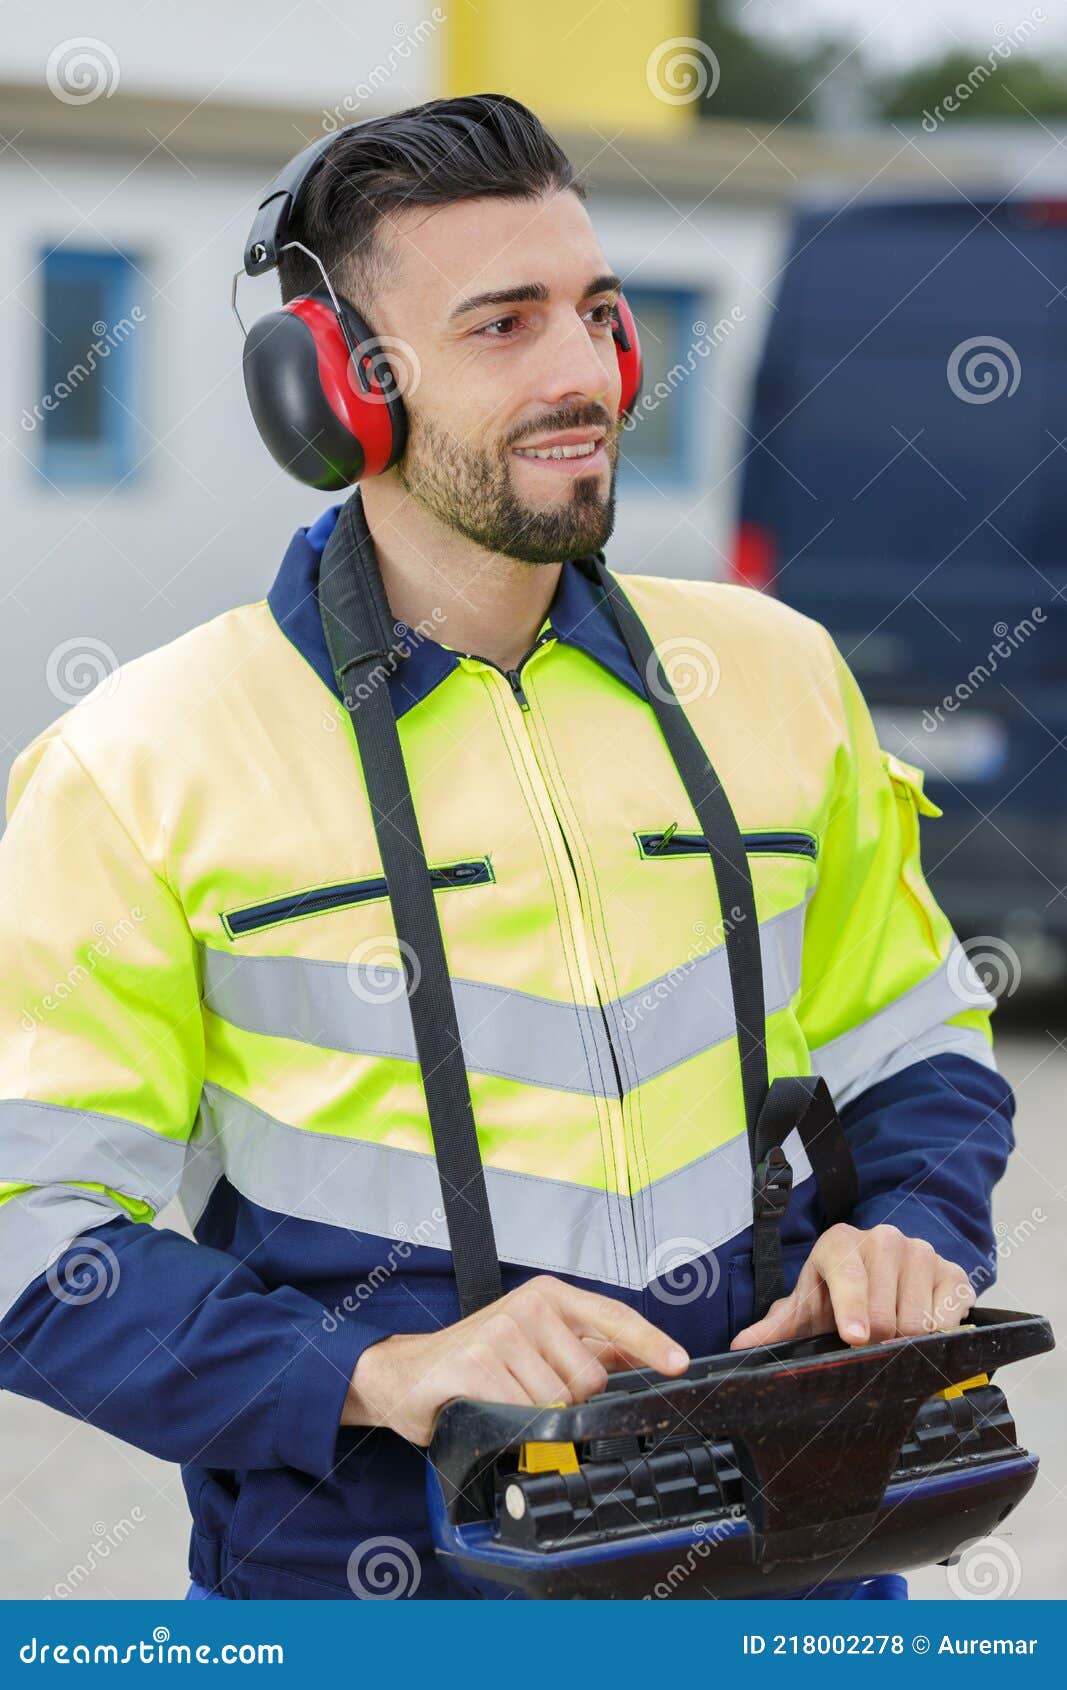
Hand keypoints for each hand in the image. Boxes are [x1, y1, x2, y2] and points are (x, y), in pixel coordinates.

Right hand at [342, 1273, 689, 1444]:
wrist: (408, 1373)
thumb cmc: (477, 1358)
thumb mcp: (534, 1340)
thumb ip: (586, 1345)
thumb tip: (639, 1353)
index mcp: (548, 1296)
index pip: (613, 1316)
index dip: (650, 1342)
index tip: (678, 1364)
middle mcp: (528, 1306)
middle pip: (590, 1378)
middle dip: (570, 1400)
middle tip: (528, 1390)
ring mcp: (502, 1331)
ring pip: (557, 1402)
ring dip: (535, 1415)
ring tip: (504, 1398)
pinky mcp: (478, 1364)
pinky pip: (523, 1415)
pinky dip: (510, 1425)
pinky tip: (487, 1407)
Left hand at [729, 1223, 974, 1350]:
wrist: (881, 1274)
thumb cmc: (837, 1293)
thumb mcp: (807, 1306)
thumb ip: (777, 1326)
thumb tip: (742, 1345)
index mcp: (840, 1243)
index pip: (849, 1276)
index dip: (852, 1308)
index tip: (855, 1337)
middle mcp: (883, 1239)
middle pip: (885, 1311)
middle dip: (877, 1339)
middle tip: (869, 1343)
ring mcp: (921, 1252)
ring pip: (918, 1319)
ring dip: (906, 1340)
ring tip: (891, 1333)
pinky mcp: (952, 1271)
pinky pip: (950, 1315)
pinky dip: (937, 1332)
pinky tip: (921, 1325)